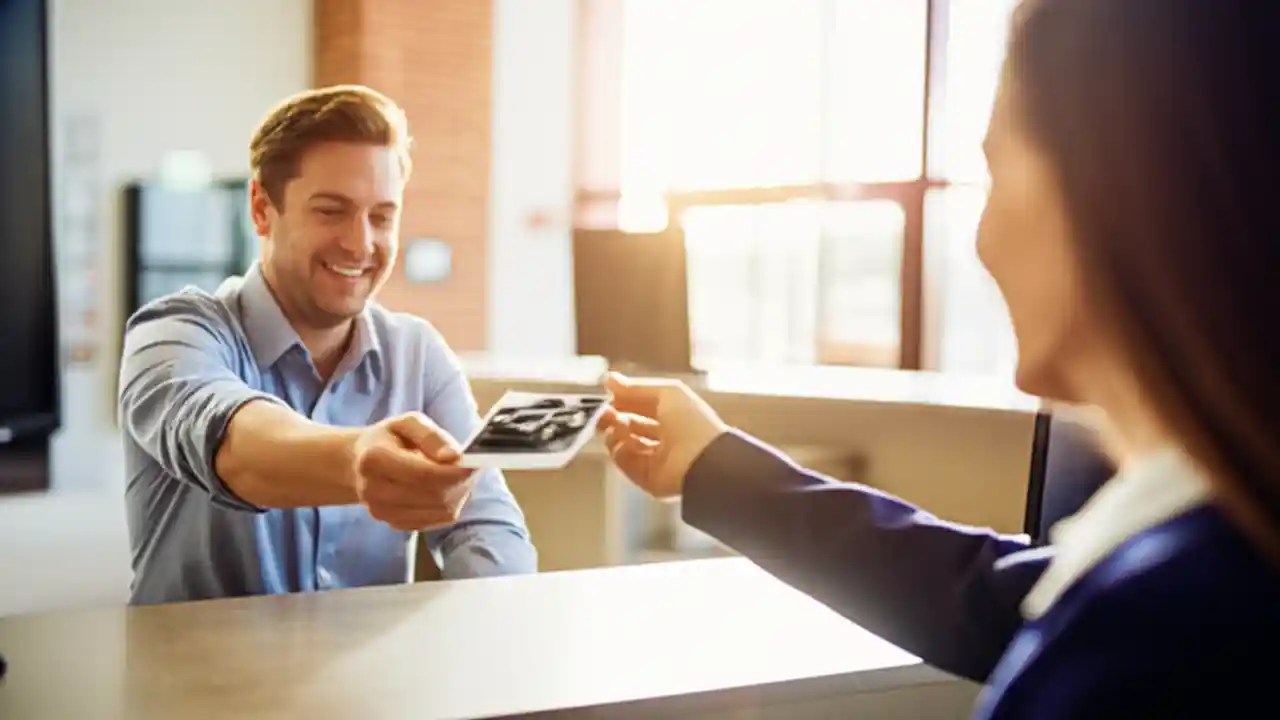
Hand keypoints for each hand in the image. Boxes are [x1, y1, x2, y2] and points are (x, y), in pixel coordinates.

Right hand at [350, 412, 474, 530]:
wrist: (361, 463)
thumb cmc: (390, 439)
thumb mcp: (407, 423)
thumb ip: (431, 435)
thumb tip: (453, 456)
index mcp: (374, 459)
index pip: (423, 474)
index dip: (454, 472)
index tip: (474, 463)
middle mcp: (373, 490)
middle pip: (433, 495)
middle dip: (460, 483)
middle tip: (472, 469)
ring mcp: (382, 512)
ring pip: (438, 511)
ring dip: (458, 495)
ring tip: (460, 477)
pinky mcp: (394, 524)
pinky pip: (435, 522)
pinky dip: (448, 507)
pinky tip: (447, 490)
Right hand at [598, 373, 728, 498]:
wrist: (702, 460)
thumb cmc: (690, 421)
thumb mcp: (667, 393)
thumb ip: (636, 388)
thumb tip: (609, 379)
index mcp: (674, 416)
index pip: (643, 407)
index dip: (625, 400)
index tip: (608, 395)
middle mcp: (666, 438)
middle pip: (632, 427)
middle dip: (615, 418)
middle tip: (602, 413)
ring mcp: (658, 460)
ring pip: (627, 446)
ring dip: (616, 434)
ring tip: (613, 427)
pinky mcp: (649, 480)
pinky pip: (628, 465)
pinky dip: (620, 453)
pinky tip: (619, 444)